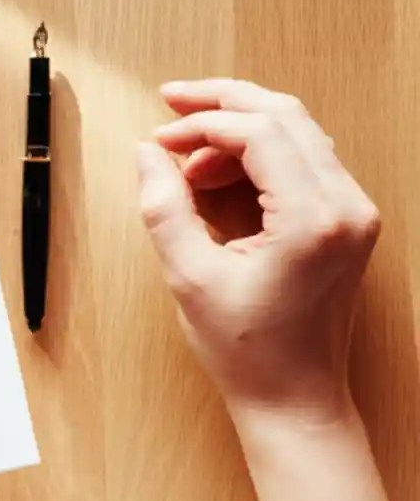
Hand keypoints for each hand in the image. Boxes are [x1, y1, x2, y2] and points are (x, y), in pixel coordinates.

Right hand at [135, 79, 379, 420]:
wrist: (296, 399)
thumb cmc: (248, 351)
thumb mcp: (189, 277)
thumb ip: (164, 206)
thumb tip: (147, 153)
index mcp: (313, 220)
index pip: (259, 133)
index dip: (202, 124)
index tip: (158, 138)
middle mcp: (346, 207)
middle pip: (286, 116)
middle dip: (222, 103)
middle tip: (171, 101)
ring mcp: (353, 212)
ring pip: (297, 132)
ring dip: (238, 129)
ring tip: (184, 159)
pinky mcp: (346, 221)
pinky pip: (303, 160)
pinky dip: (257, 154)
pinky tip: (215, 174)